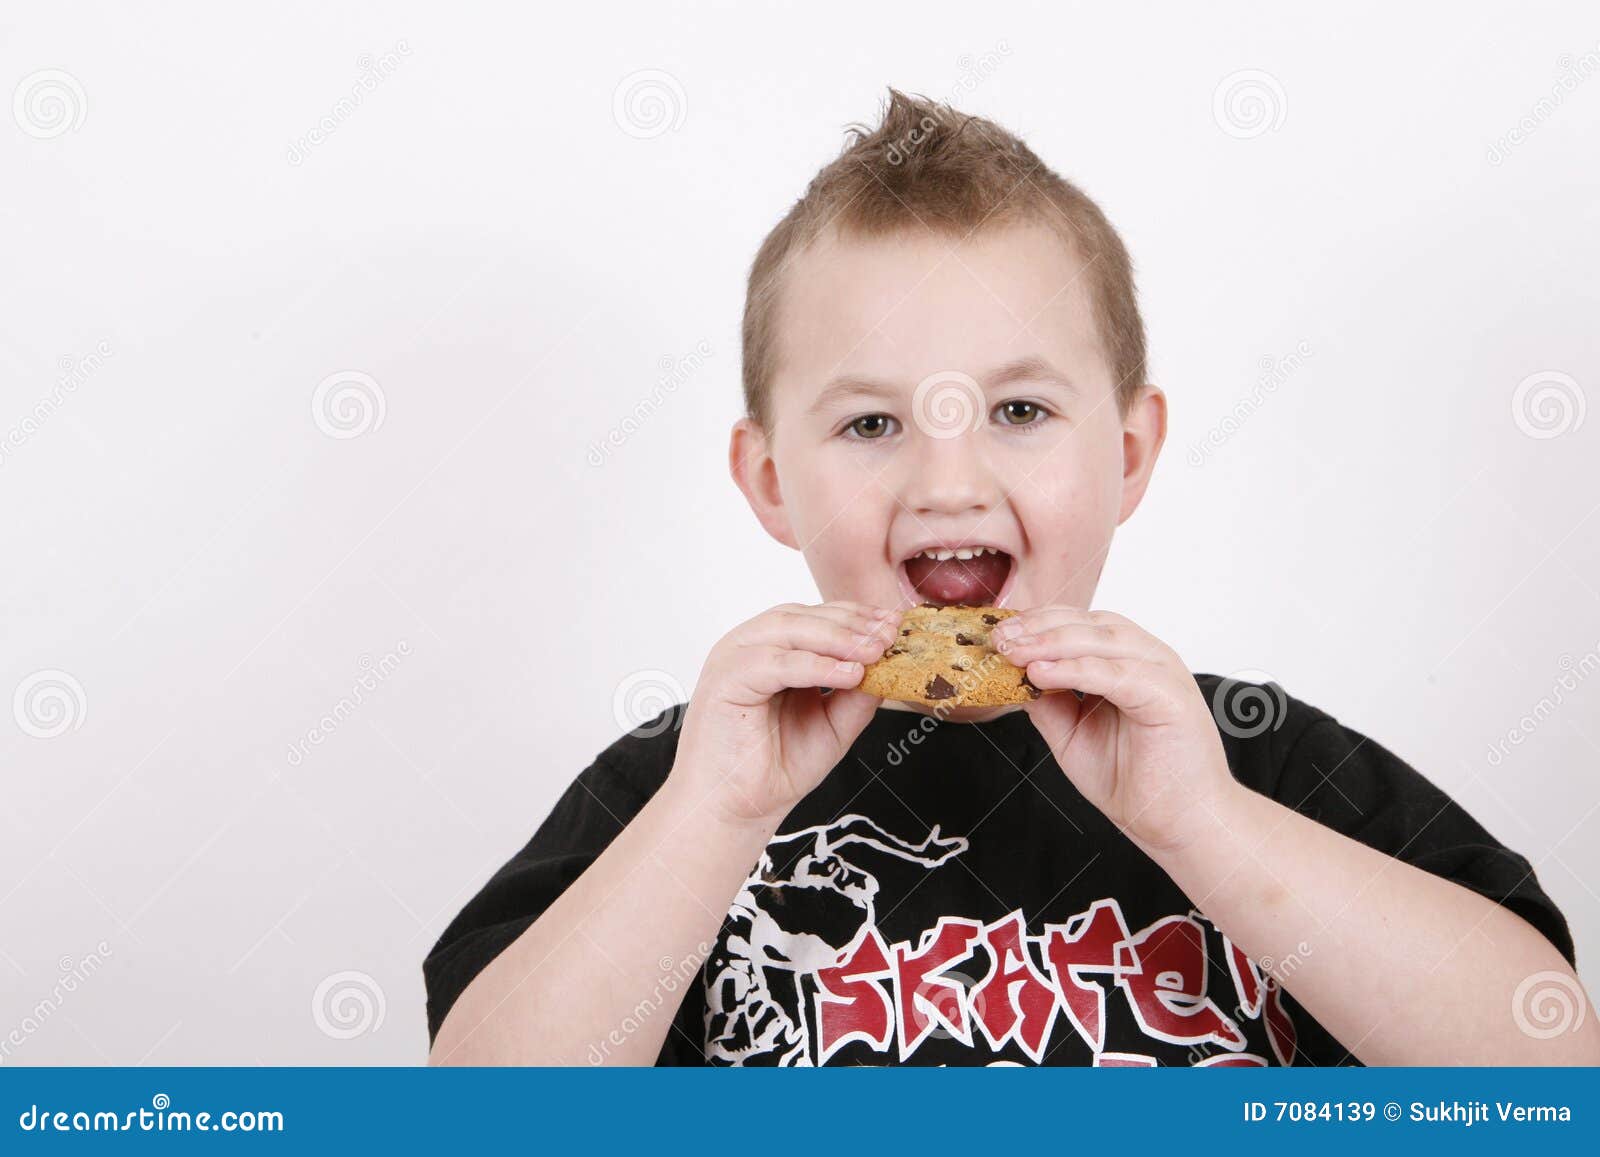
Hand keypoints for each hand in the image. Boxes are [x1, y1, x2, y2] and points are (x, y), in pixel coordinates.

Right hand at [669, 601, 899, 827]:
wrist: (735, 810)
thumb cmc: (773, 769)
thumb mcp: (832, 726)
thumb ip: (856, 695)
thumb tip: (889, 666)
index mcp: (771, 651)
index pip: (816, 618)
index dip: (857, 617)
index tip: (894, 623)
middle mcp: (749, 648)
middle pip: (804, 617)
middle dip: (852, 623)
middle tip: (889, 634)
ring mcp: (733, 660)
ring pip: (789, 630)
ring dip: (838, 638)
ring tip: (875, 651)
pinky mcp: (725, 680)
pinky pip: (775, 663)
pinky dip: (815, 665)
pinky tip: (848, 674)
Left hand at [988, 607, 1238, 853]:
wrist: (1177, 824)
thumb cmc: (1135, 781)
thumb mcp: (1073, 733)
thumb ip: (1049, 701)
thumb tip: (1013, 675)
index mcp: (1130, 661)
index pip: (1081, 623)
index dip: (1038, 623)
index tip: (999, 634)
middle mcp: (1149, 659)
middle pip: (1089, 623)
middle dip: (1038, 627)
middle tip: (999, 639)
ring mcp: (1163, 674)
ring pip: (1102, 639)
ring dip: (1051, 642)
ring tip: (1013, 652)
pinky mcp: (1170, 697)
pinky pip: (1116, 674)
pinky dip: (1075, 670)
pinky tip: (1041, 673)